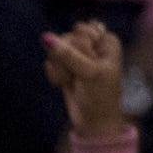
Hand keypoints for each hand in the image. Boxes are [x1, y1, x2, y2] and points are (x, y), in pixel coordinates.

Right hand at [45, 21, 127, 140]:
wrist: (94, 121)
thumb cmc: (100, 96)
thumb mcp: (89, 73)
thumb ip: (68, 54)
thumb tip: (46, 37)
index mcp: (106, 40)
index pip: (80, 31)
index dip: (78, 48)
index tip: (87, 64)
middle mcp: (93, 45)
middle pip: (65, 39)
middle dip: (67, 59)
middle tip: (77, 75)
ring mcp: (78, 56)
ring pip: (55, 51)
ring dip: (60, 69)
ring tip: (71, 81)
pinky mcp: (65, 67)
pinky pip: (50, 63)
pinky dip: (55, 75)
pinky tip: (64, 84)